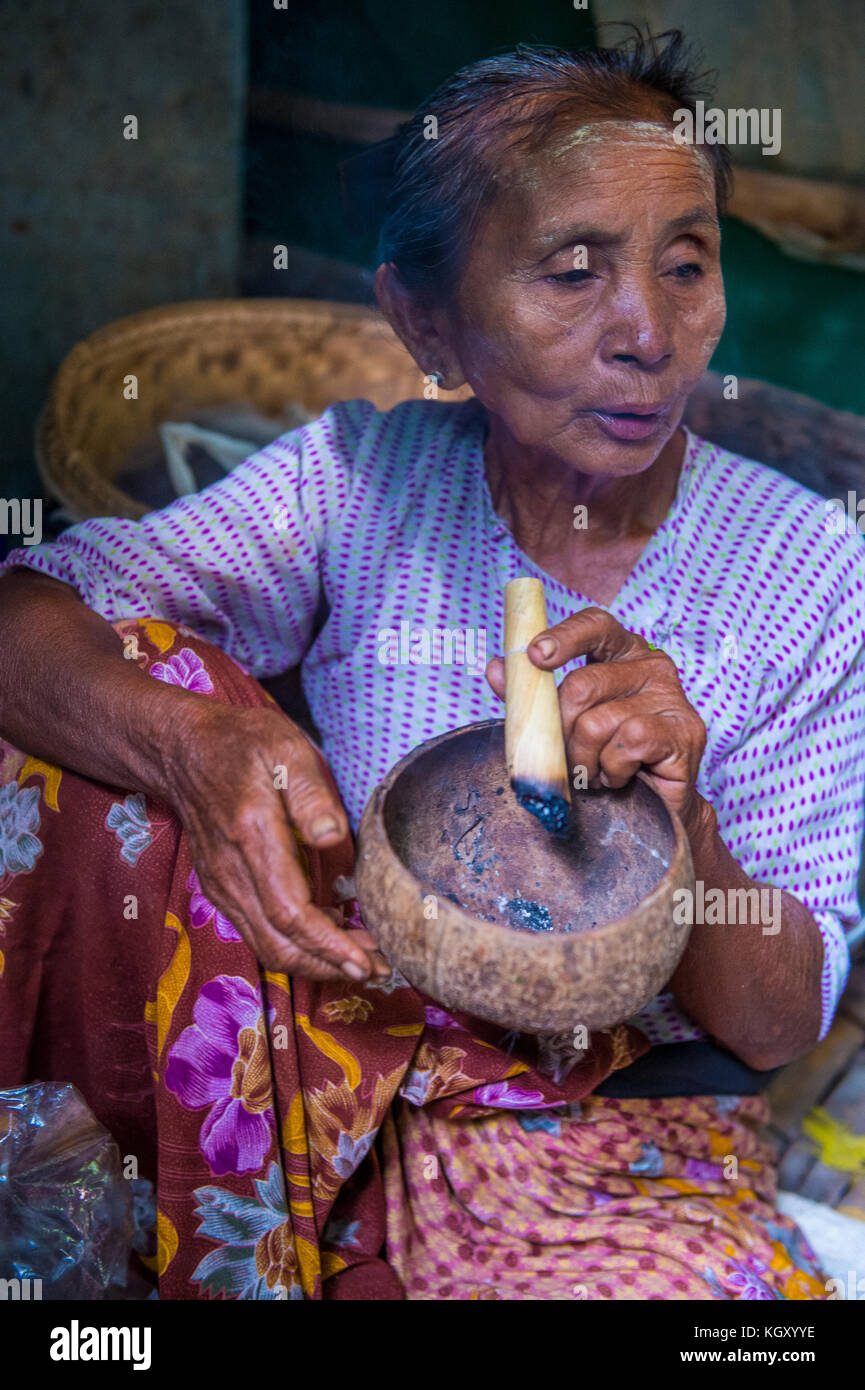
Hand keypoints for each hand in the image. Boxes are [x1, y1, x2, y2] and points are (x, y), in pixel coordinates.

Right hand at [161, 701, 389, 981]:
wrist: (183, 749)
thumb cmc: (242, 744)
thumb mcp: (286, 749)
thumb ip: (311, 794)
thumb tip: (332, 837)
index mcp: (252, 836)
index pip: (290, 912)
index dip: (329, 945)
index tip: (367, 962)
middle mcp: (232, 873)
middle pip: (279, 945)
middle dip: (331, 966)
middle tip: (381, 967)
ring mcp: (222, 885)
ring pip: (268, 946)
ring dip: (316, 961)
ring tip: (365, 957)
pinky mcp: (222, 889)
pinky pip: (260, 932)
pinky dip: (297, 944)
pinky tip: (331, 932)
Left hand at [486, 606, 708, 835]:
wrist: (656, 808)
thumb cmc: (608, 760)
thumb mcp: (566, 724)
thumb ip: (535, 696)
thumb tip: (496, 668)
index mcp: (623, 654)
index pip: (596, 625)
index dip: (564, 636)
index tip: (534, 655)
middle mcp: (652, 666)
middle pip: (582, 685)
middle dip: (560, 731)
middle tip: (565, 758)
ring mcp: (671, 697)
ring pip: (598, 723)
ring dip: (585, 760)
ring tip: (597, 772)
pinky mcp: (684, 731)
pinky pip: (626, 744)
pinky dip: (613, 770)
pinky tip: (623, 776)